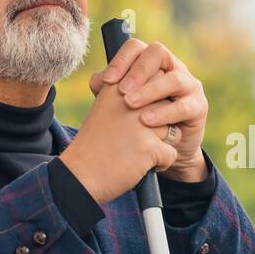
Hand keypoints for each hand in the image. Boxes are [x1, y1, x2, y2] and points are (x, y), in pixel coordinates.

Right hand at [59, 79, 178, 205]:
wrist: (81, 175)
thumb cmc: (95, 144)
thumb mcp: (105, 107)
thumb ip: (128, 92)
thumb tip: (159, 78)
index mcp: (118, 87)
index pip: (156, 79)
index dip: (155, 100)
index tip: (139, 115)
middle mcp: (130, 101)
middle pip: (168, 106)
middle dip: (160, 125)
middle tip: (134, 138)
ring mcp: (141, 124)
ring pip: (173, 130)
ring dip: (160, 145)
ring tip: (136, 152)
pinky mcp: (149, 147)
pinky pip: (172, 153)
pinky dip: (160, 164)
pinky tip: (139, 165)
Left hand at [88, 39, 208, 181]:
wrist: (165, 148)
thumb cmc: (141, 120)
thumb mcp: (123, 104)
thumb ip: (109, 90)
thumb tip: (97, 80)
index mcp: (152, 62)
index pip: (136, 47)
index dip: (121, 60)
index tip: (107, 80)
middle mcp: (173, 67)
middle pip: (158, 53)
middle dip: (138, 71)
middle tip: (121, 90)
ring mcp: (189, 85)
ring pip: (172, 79)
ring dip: (149, 91)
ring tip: (130, 104)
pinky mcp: (199, 106)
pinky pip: (183, 106)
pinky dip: (164, 113)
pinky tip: (146, 121)